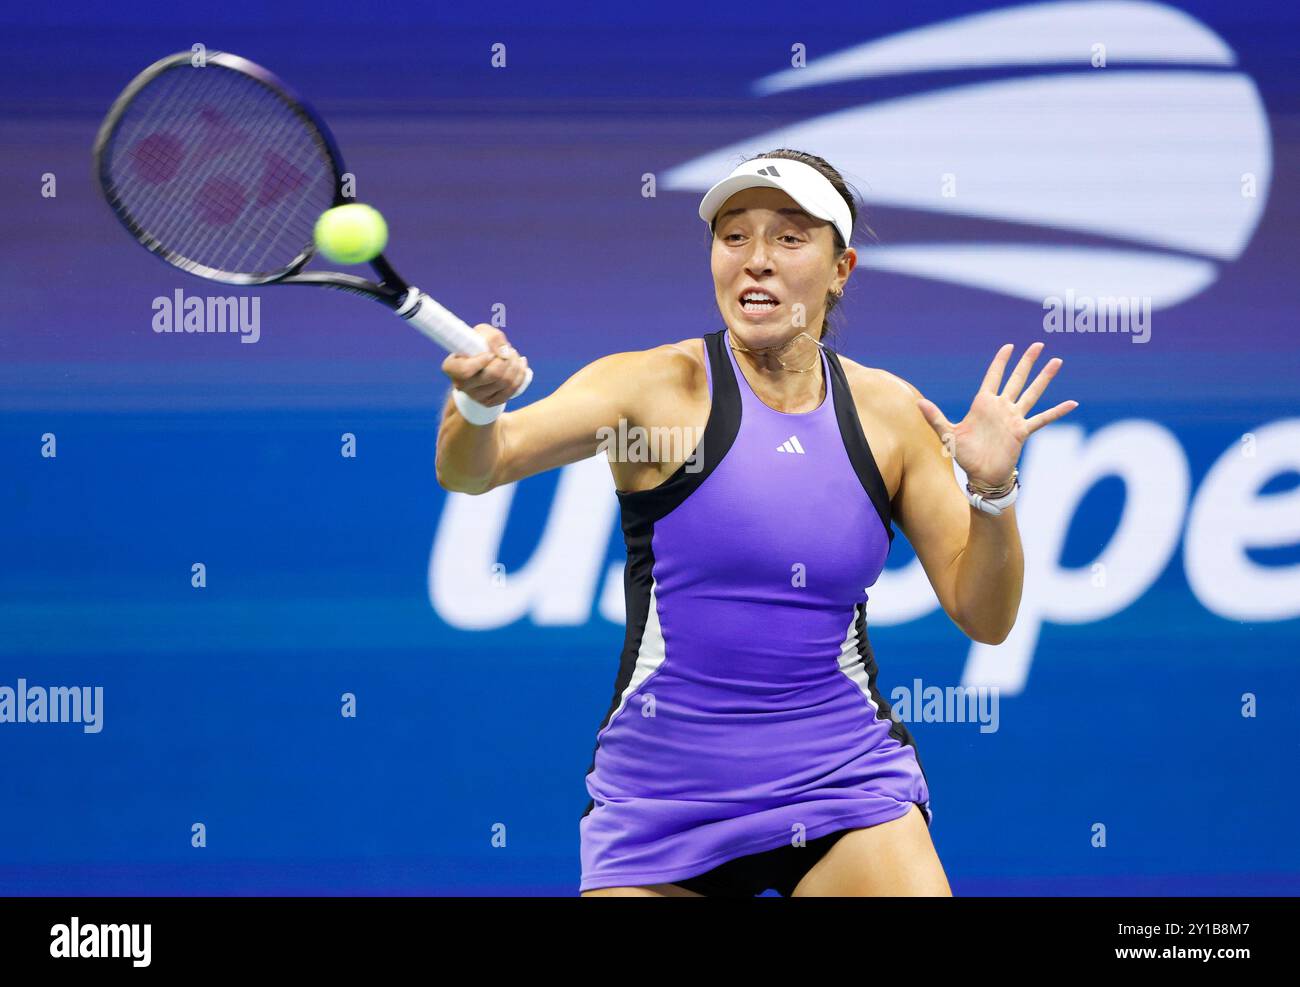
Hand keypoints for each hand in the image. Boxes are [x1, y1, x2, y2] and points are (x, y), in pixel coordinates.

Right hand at [441, 324, 528, 407]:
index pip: (467, 370)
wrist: (481, 364)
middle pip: (493, 375)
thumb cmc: (479, 346)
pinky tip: (519, 364)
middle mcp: (462, 385)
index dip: (483, 360)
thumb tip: (504, 353)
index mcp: (452, 368)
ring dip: (515, 364)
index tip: (490, 353)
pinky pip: (513, 389)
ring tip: (513, 354)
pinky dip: (520, 374)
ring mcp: (477, 397)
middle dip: (506, 359)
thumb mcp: (482, 334)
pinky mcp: (491, 402)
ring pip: (506, 382)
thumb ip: (492, 337)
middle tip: (508, 350)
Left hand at [915, 342, 1077, 487]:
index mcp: (983, 404)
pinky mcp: (1023, 431)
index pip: (993, 376)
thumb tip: (919, 403)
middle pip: (1017, 379)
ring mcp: (1014, 418)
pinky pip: (1043, 418)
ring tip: (1057, 362)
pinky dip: (1057, 411)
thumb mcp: (948, 434)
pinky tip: (1072, 402)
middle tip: (1038, 344)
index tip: (1009, 346)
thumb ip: (935, 417)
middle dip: (1026, 362)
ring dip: (1044, 378)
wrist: (982, 476)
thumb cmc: (965, 456)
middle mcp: (1001, 407)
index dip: (1000, 362)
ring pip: (1032, 393)